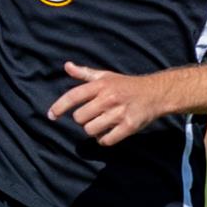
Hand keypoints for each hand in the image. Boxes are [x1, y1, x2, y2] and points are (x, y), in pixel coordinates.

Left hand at [46, 62, 168, 146]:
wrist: (155, 93)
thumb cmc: (126, 85)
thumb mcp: (106, 76)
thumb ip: (84, 73)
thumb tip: (67, 66)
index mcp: (101, 85)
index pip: (73, 96)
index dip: (59, 107)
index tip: (51, 116)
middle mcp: (108, 98)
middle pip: (80, 118)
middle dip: (83, 119)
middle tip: (94, 115)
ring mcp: (119, 113)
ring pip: (91, 130)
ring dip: (94, 130)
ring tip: (102, 123)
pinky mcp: (129, 126)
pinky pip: (106, 140)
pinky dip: (104, 139)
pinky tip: (109, 132)